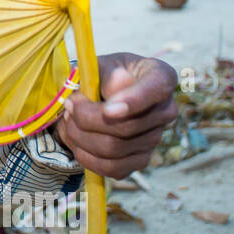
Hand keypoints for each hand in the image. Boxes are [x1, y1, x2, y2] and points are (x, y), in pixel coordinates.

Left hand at [53, 52, 176, 179]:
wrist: (99, 96)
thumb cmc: (102, 76)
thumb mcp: (100, 65)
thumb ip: (103, 72)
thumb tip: (116, 82)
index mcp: (161, 77)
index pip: (157, 88)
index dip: (134, 101)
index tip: (108, 109)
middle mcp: (165, 110)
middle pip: (127, 127)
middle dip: (87, 119)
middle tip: (69, 106)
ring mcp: (155, 138)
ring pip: (114, 149)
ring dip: (81, 137)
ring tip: (68, 121)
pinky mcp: (140, 160)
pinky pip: (112, 168)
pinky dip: (86, 156)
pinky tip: (76, 141)